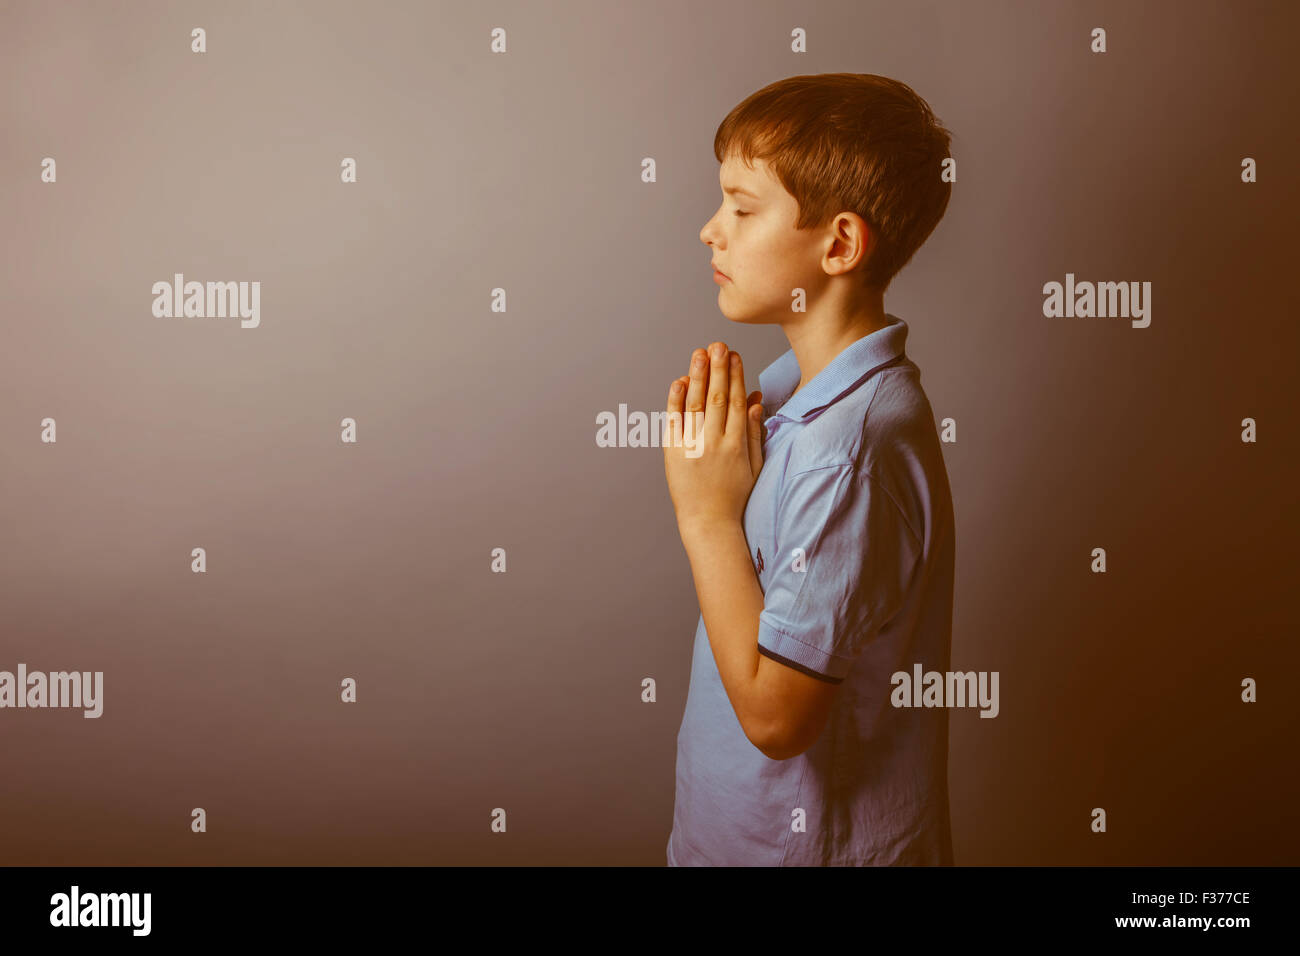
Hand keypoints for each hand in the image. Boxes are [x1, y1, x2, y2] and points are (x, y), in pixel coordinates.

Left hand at [663, 341, 765, 533]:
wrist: (709, 522)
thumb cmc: (735, 494)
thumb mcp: (754, 464)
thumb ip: (755, 431)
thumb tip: (757, 399)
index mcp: (737, 445)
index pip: (737, 402)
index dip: (736, 376)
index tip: (735, 355)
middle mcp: (714, 443)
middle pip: (717, 398)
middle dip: (718, 369)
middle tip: (718, 344)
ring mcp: (692, 447)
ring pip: (695, 405)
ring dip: (697, 376)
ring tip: (700, 353)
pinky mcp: (673, 453)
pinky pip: (674, 422)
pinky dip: (675, 400)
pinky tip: (679, 381)